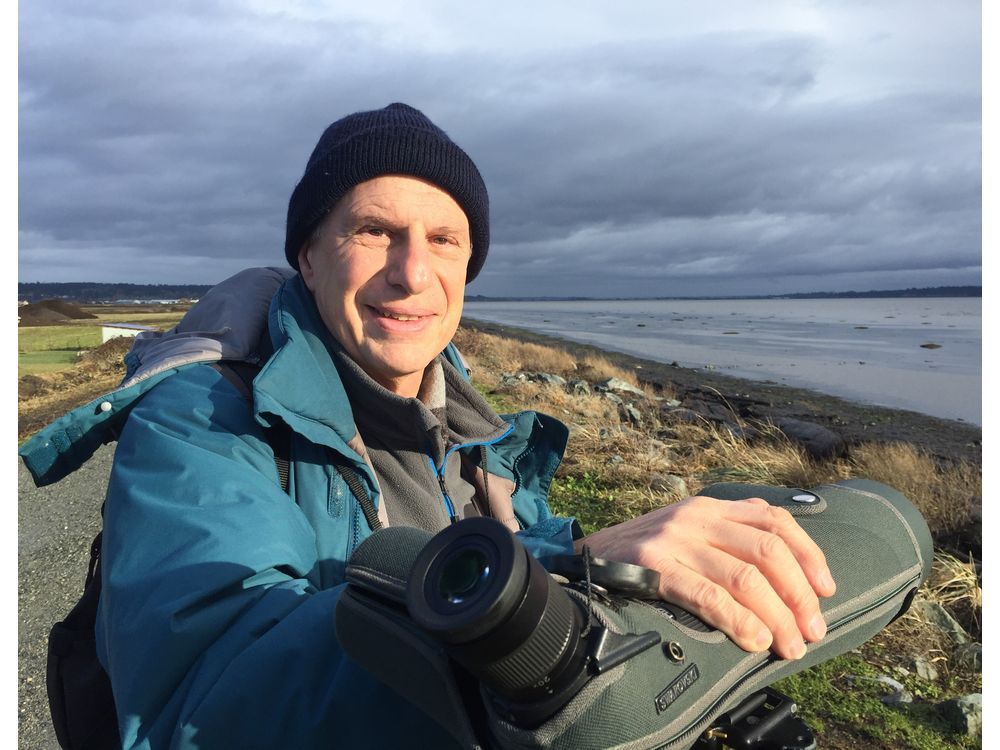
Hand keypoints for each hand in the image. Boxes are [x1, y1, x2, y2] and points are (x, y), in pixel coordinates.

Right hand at [574, 496, 836, 659]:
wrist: (582, 559)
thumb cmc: (643, 555)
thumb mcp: (687, 532)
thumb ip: (728, 539)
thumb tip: (787, 575)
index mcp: (710, 506)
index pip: (775, 519)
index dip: (810, 555)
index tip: (828, 590)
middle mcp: (696, 516)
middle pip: (769, 550)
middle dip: (799, 595)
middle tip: (812, 630)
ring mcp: (675, 539)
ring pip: (746, 577)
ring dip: (777, 617)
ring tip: (788, 646)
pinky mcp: (654, 566)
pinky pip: (708, 596)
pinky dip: (738, 621)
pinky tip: (753, 640)